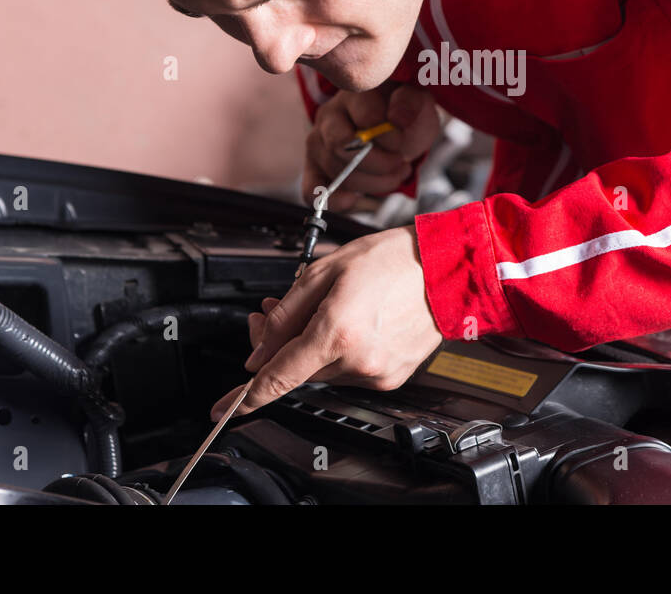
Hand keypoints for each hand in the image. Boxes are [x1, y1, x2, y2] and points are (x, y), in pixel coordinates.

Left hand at [209, 225, 442, 420]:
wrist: (447, 269)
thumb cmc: (393, 260)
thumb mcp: (325, 270)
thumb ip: (285, 313)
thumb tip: (260, 350)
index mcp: (336, 331)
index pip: (278, 376)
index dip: (245, 397)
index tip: (223, 410)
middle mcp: (357, 360)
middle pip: (297, 370)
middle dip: (278, 345)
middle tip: (269, 314)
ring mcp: (376, 373)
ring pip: (322, 371)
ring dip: (310, 347)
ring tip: (318, 310)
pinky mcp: (391, 378)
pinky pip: (349, 372)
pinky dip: (340, 352)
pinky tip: (346, 322)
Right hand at [302, 83, 440, 212]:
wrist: (396, 127)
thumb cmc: (404, 112)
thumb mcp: (416, 100)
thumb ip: (410, 102)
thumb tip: (396, 118)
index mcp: (355, 94)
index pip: (366, 117)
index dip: (390, 137)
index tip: (403, 144)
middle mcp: (329, 115)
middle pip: (341, 146)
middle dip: (379, 164)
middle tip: (401, 164)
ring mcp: (318, 141)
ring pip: (335, 169)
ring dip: (372, 182)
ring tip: (395, 174)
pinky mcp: (314, 166)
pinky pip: (311, 188)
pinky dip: (331, 199)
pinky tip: (351, 200)